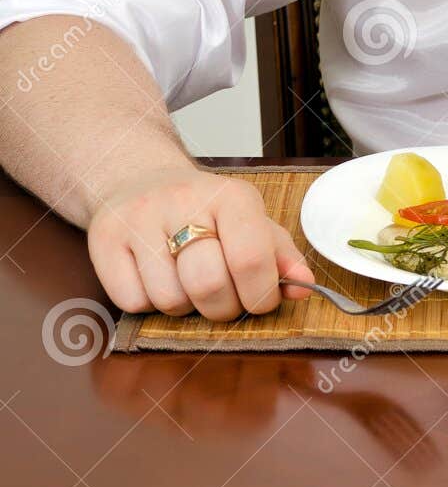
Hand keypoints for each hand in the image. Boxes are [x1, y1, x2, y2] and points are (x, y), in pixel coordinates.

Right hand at [86, 165, 315, 319]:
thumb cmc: (204, 211)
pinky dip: (146, 303)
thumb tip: (305, 286)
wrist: (139, 179)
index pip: (252, 259)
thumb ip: (280, 256)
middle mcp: (183, 200)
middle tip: (221, 295)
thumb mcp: (250, 222)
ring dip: (182, 304)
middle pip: (209, 286)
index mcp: (231, 196)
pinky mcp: (104, 239)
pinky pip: (132, 302)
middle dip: (221, 307)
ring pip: (169, 300)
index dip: (260, 296)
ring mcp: (139, 218)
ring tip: (183, 277)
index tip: (259, 300)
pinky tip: (152, 275)